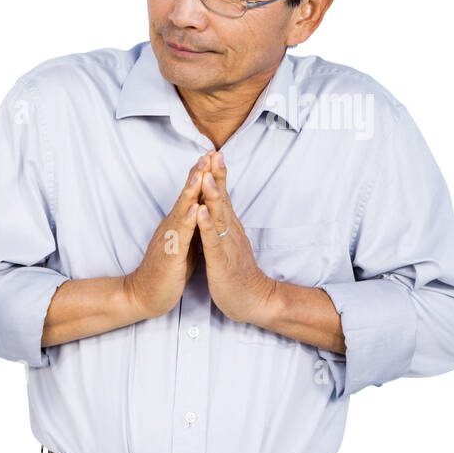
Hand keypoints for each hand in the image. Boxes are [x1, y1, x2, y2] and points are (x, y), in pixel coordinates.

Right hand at [123, 153, 206, 318]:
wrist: (144, 295)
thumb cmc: (166, 271)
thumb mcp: (183, 244)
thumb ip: (191, 227)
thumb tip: (202, 210)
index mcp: (178, 224)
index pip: (191, 195)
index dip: (201, 175)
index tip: (212, 156)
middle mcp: (172, 226)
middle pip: (186, 196)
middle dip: (197, 174)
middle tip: (208, 153)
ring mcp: (169, 239)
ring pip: (182, 210)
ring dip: (191, 190)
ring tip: (201, 172)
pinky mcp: (170, 255)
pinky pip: (180, 236)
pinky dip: (188, 221)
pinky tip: (195, 208)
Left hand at [194, 150, 277, 323]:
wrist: (252, 300)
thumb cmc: (236, 272)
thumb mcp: (228, 242)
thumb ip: (224, 224)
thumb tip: (218, 206)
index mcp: (229, 227)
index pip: (222, 196)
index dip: (217, 175)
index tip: (213, 152)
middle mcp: (230, 232)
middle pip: (223, 199)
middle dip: (217, 176)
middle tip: (214, 152)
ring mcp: (227, 245)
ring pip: (219, 217)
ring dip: (212, 196)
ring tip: (206, 176)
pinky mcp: (222, 262)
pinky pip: (212, 242)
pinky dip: (206, 226)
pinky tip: (200, 212)